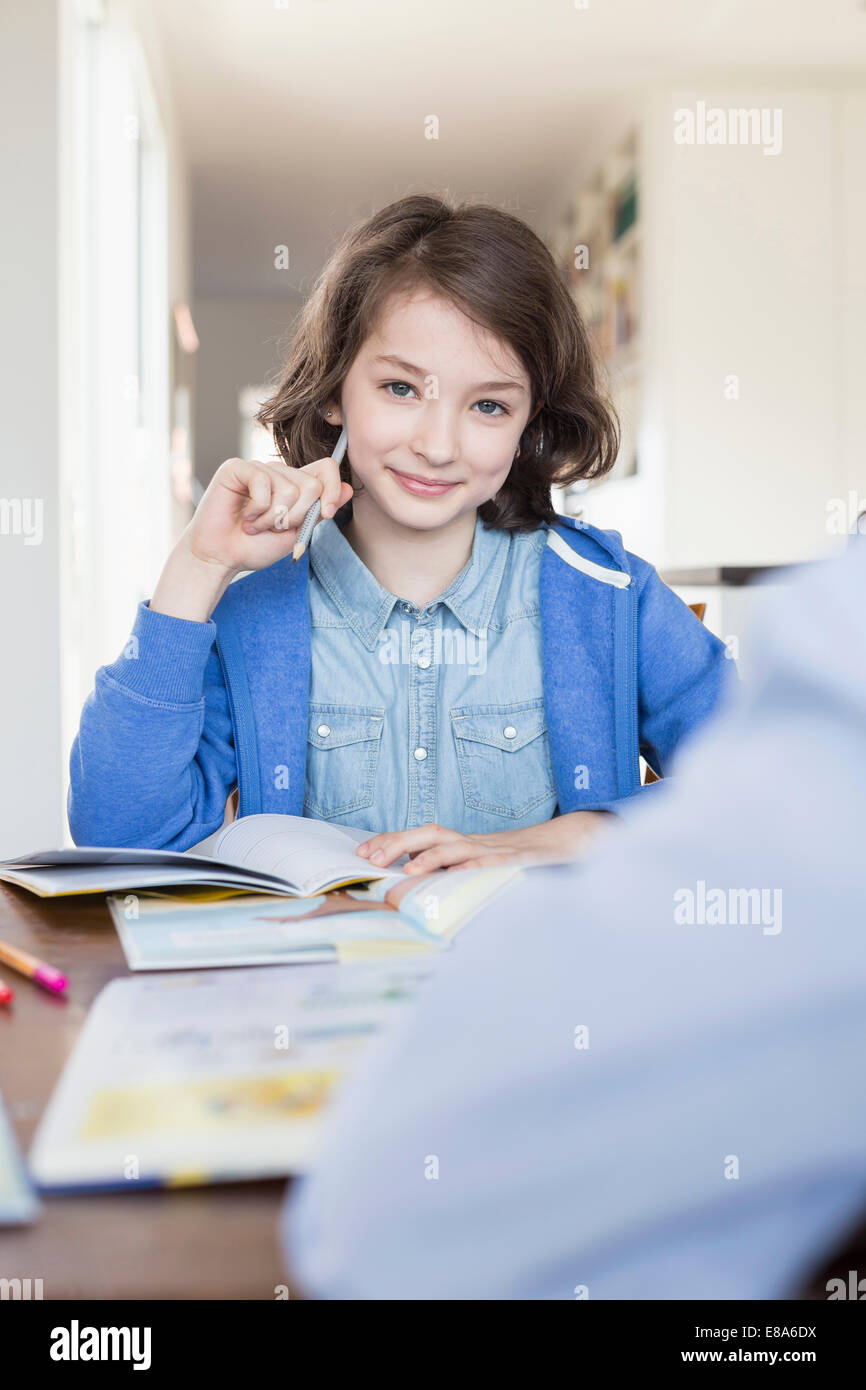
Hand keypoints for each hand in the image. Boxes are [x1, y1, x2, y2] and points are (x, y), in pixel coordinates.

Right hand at [180, 453, 352, 575]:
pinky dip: (257, 510)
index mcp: (295, 485)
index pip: (327, 468)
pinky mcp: (237, 468)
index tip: (325, 514)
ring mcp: (258, 468)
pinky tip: (245, 517)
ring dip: (273, 518)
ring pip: (289, 488)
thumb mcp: (297, 532)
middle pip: (312, 484)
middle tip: (275, 528)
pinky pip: (262, 482)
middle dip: (297, 516)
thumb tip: (349, 489)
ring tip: (255, 526)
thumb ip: (319, 511)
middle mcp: (279, 473)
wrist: (222, 557)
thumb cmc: (255, 547)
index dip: (333, 489)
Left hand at [354, 813, 610, 874]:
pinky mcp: (514, 863)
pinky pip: (491, 863)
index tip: (361, 852)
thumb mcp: (475, 866)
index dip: (390, 841)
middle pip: (430, 833)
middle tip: (370, 858)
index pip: (419, 836)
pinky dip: (473, 868)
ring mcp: (492, 851)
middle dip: (398, 842)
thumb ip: (448, 874)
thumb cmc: (512, 862)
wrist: (561, 847)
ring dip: (430, 856)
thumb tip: (408, 887)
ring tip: (407, 870)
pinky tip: (457, 876)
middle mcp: (471, 843)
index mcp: (459, 844)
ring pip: (456, 846)